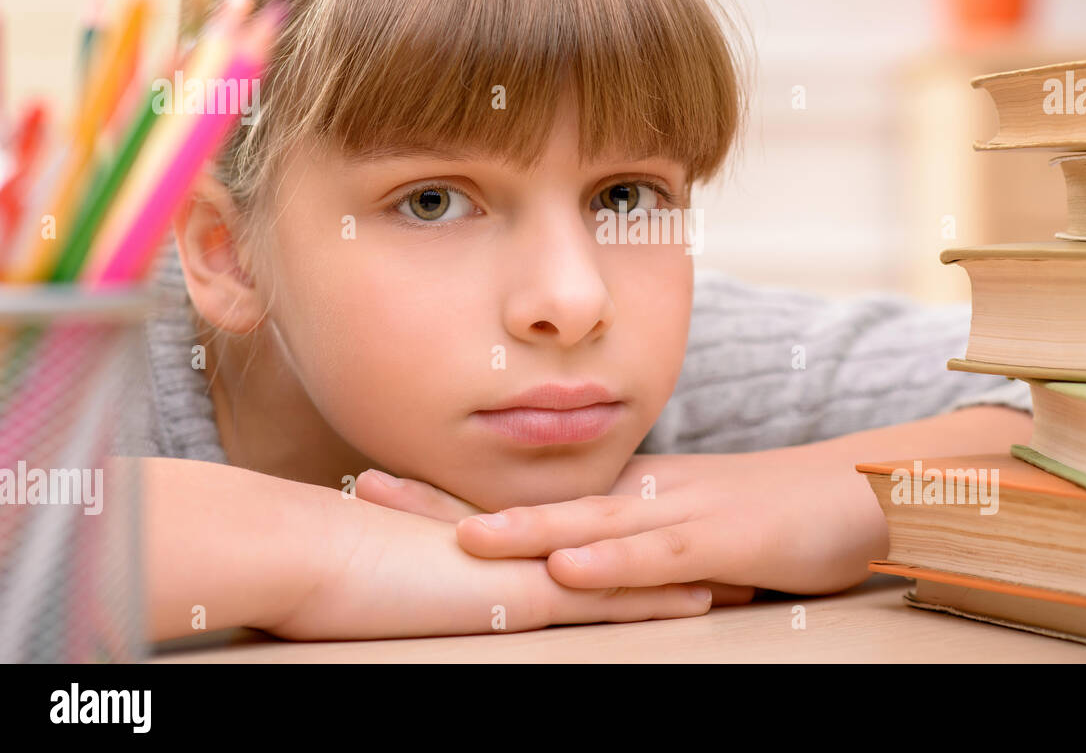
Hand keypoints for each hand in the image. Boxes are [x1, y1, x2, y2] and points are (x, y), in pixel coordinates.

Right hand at [268, 494, 716, 639]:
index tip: (674, 531)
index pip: (577, 534)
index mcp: (498, 542)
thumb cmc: (322, 563)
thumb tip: (410, 581)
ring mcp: (523, 565)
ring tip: (744, 570)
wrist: (296, 549)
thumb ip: (413, 572)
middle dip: (676, 543)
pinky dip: (654, 597)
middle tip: (734, 542)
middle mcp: (522, 547)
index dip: (629, 532)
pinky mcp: (516, 595)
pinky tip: (702, 599)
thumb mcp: (383, 567)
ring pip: (624, 564)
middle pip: (617, 540)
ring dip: (685, 569)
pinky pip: (601, 597)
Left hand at [357, 446, 879, 600]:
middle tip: (371, 488)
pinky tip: (570, 570)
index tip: (384, 488)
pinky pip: (659, 555)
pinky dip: (613, 564)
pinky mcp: (724, 543)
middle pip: (533, 500)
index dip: (454, 496)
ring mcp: (679, 516)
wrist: (853, 491)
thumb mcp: (688, 531)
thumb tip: (571, 567)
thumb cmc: (770, 517)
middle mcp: (639, 499)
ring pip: (590, 524)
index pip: (527, 497)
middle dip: (454, 501)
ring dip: (523, 530)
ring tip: (459, 538)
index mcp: (625, 499)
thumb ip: (631, 545)